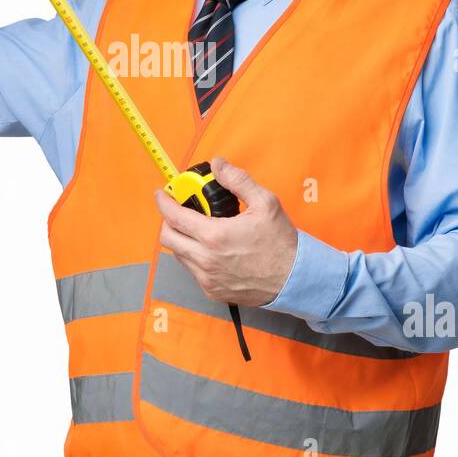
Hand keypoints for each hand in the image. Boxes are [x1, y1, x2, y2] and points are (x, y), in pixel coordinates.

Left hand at [153, 157, 299, 306]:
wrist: (295, 279)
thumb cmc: (281, 243)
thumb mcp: (265, 203)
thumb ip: (237, 180)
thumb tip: (218, 165)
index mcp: (214, 236)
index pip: (173, 217)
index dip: (163, 202)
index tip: (162, 193)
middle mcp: (206, 260)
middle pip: (167, 238)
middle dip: (168, 221)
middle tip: (179, 210)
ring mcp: (208, 278)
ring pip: (178, 255)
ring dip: (182, 239)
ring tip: (198, 228)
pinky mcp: (213, 291)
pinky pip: (192, 271)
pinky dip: (194, 256)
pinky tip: (210, 248)